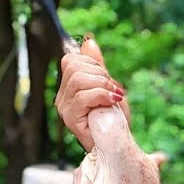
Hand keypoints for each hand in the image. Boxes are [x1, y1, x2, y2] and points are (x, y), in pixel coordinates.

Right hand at [55, 36, 130, 151]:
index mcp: (69, 87)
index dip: (92, 63)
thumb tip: (89, 42)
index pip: (71, 60)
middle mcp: (62, 96)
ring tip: (113, 96)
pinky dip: (102, 95)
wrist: (121, 140)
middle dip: (100, 73)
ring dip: (102, 85)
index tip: (107, 79)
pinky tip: (112, 102)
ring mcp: (65, 108)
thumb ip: (97, 66)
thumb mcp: (108, 86)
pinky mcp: (70, 118)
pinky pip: (83, 97)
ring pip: (78, 79)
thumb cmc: (114, 117)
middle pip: (73, 66)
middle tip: (113, 89)